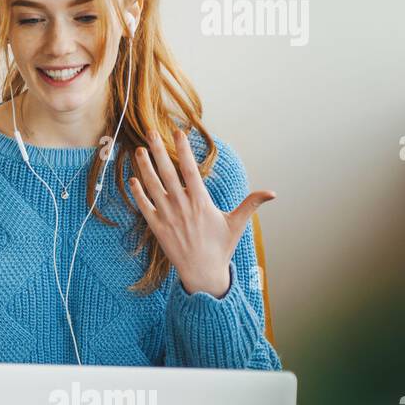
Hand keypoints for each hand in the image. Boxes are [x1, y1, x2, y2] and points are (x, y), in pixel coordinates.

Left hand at [128, 128, 274, 297]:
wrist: (203, 272)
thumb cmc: (221, 247)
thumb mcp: (237, 224)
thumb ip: (251, 204)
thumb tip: (273, 193)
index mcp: (201, 202)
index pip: (191, 170)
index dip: (184, 150)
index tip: (178, 133)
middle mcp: (182, 206)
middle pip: (168, 173)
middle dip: (158, 151)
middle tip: (150, 132)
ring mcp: (167, 216)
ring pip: (153, 186)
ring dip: (145, 167)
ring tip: (138, 150)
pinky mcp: (156, 228)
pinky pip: (144, 207)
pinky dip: (138, 193)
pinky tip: (132, 179)